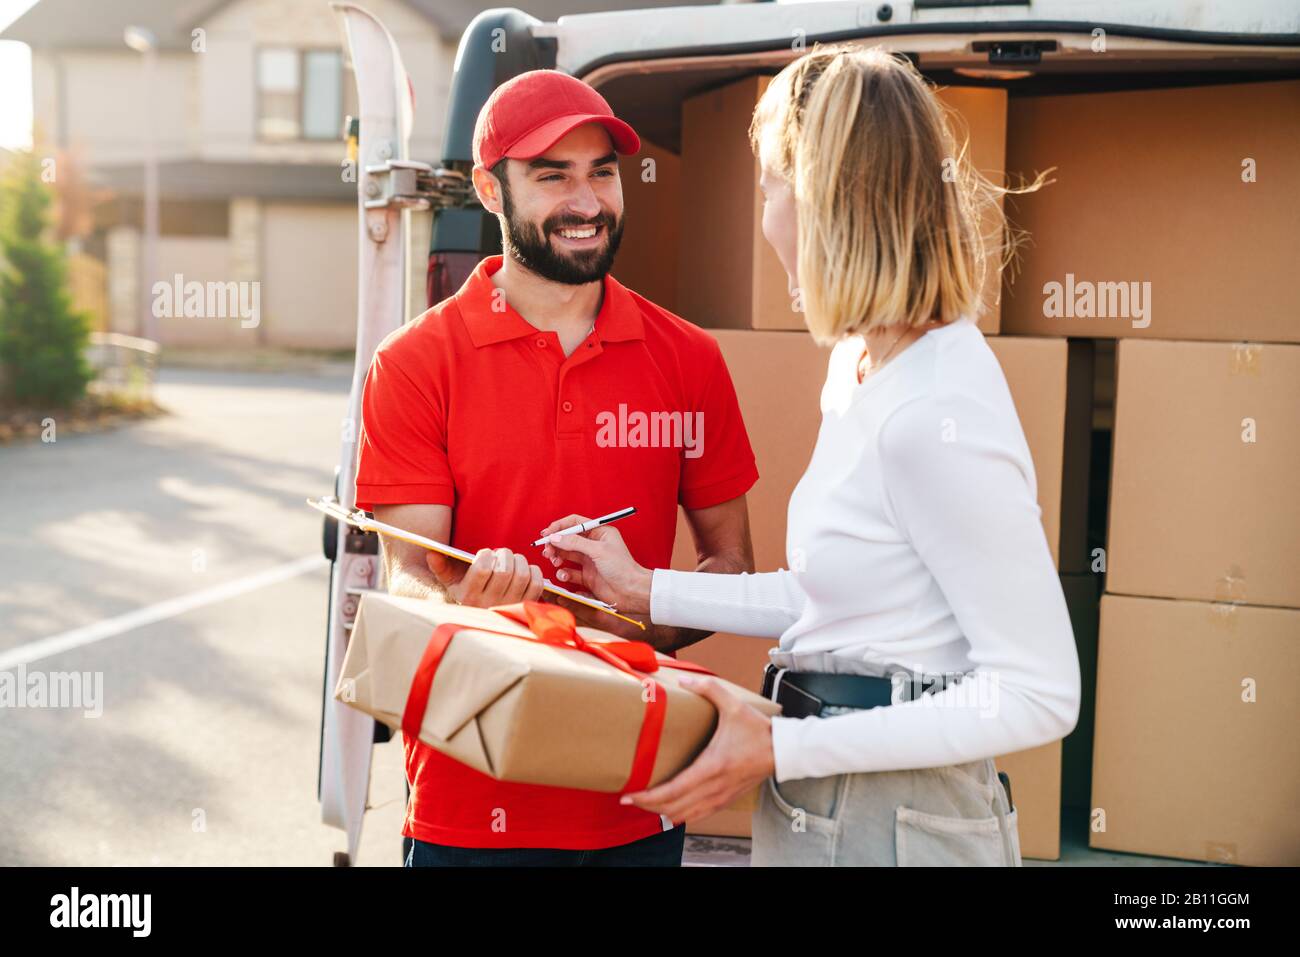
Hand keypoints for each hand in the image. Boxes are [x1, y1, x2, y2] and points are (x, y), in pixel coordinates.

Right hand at [425, 547, 543, 606]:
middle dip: (505, 554)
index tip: (486, 554)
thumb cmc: (467, 592)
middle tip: (501, 554)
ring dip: (520, 560)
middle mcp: (490, 604)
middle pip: (505, 571)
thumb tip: (431, 553)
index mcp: (470, 596)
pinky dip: (534, 571)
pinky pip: (536, 584)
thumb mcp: (450, 582)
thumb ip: (440, 567)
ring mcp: (510, 606)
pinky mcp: (527, 606)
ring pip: (522, 575)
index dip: (487, 555)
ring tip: (513, 560)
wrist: (483, 619)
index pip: (483, 569)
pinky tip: (525, 570)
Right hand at [538, 514, 652, 614]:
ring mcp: (590, 561)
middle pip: (568, 539)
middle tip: (547, 551)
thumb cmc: (622, 568)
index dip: (560, 527)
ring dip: (557, 557)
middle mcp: (593, 545)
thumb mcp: (598, 551)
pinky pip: (570, 572)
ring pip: (567, 555)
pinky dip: (564, 573)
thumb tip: (555, 537)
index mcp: (600, 532)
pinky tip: (564, 575)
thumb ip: (575, 543)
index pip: (575, 523)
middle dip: (555, 543)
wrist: (632, 592)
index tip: (546, 533)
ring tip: (555, 561)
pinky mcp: (587, 576)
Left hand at [619, 675, 775, 823]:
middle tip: (630, 799)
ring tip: (646, 804)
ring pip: (685, 816)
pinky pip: (698, 815)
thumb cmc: (758, 730)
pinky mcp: (726, 800)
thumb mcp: (734, 705)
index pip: (673, 791)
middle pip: (673, 808)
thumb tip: (684, 679)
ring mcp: (721, 797)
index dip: (648, 797)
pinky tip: (671, 808)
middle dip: (648, 806)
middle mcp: (714, 787)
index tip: (630, 795)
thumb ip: (709, 688)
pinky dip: (681, 815)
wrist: (783, 751)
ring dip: (663, 812)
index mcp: (711, 767)